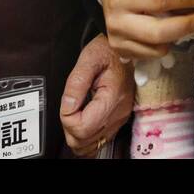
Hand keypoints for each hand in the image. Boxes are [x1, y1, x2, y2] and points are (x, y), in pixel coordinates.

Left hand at [60, 35, 135, 156]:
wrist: (126, 47)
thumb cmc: (109, 50)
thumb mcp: (89, 58)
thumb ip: (76, 83)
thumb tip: (67, 107)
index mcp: (112, 98)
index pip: (82, 127)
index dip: (67, 118)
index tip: (68, 102)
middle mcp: (118, 113)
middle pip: (84, 141)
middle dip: (69, 128)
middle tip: (69, 107)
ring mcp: (119, 118)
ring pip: (90, 146)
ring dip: (76, 135)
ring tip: (74, 115)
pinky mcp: (118, 119)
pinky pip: (99, 141)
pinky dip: (87, 137)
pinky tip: (83, 123)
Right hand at [95, 0, 193, 60]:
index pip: (162, 0)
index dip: (190, 0)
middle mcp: (117, 21)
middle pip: (160, 32)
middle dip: (190, 25)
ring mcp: (117, 39)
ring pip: (158, 48)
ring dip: (182, 37)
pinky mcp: (120, 51)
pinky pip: (152, 55)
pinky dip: (168, 44)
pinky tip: (175, 31)